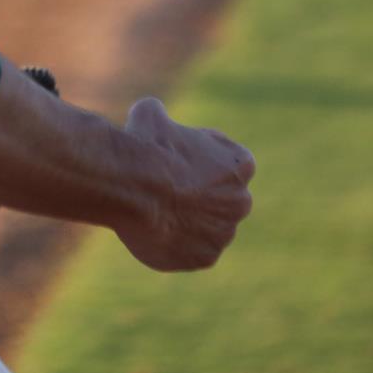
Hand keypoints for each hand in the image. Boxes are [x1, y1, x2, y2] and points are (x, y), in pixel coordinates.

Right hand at [115, 97, 254, 271]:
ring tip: (155, 210)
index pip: (230, 164)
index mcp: (240, 165)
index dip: (202, 161)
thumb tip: (152, 113)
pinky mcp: (204, 258)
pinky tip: (153, 229)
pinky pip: (191, 251)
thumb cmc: (145, 146)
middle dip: (201, 196)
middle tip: (167, 188)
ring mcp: (223, 233)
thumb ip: (162, 118)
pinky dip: (175, 244)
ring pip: (207, 228)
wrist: (131, 186)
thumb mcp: (151, 114)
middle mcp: (240, 202)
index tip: (178, 159)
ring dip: (188, 222)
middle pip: (223, 200)